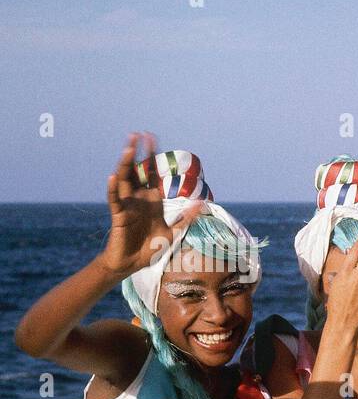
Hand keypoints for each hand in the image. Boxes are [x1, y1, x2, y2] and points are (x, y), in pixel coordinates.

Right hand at [99, 133, 202, 279]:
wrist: (133, 264)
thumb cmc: (151, 248)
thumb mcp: (173, 232)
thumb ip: (186, 218)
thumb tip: (202, 204)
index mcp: (152, 201)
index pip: (152, 173)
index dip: (152, 156)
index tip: (152, 138)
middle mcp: (138, 199)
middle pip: (137, 171)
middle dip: (138, 153)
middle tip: (137, 134)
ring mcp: (127, 206)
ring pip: (124, 180)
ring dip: (126, 164)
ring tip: (128, 148)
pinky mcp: (119, 216)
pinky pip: (114, 200)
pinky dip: (113, 189)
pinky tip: (113, 176)